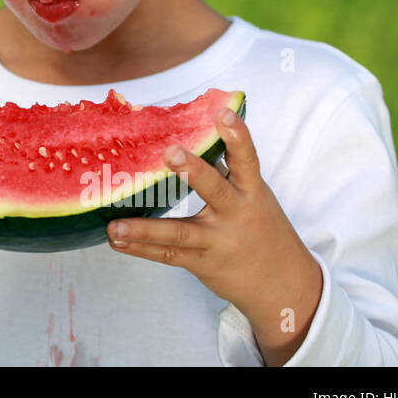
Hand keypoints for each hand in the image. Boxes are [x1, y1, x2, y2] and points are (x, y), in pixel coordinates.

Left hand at [104, 106, 323, 365]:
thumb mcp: (253, 196)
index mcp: (251, 191)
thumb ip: (226, 168)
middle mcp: (236, 214)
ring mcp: (217, 241)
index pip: (247, 160)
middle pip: (216, 190)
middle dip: (195, 172)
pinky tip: (115, 240)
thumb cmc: (261, 229)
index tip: (223, 112)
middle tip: (170, 152)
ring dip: (145, 229)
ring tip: (114, 225)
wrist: (284, 285)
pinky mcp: (202, 263)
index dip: (237, 136)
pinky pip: (167, 254)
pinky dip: (140, 247)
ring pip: (180, 234)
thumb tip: (195, 131)